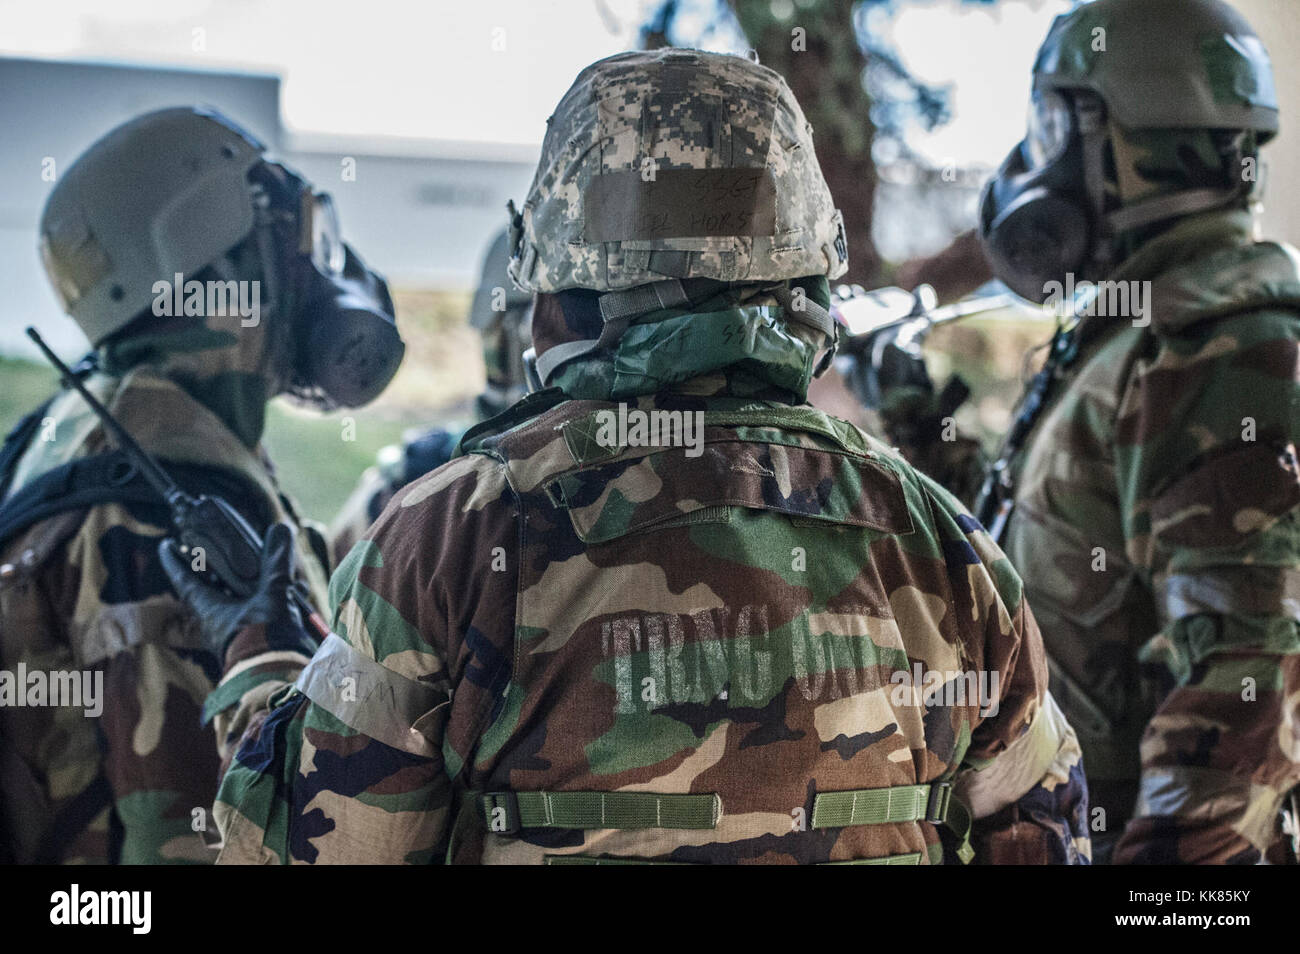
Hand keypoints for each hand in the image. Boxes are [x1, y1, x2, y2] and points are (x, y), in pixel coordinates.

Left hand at [159, 522, 312, 660]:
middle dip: (211, 574)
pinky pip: (250, 618)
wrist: (276, 679)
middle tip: (214, 556)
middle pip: (206, 592)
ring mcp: (231, 636)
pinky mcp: (248, 646)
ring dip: (242, 590)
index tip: (165, 546)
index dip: (174, 562)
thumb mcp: (273, 596)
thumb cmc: (263, 639)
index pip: (184, 580)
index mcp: (210, 610)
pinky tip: (282, 600)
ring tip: (260, 576)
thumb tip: (280, 529)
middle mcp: (215, 624)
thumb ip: (276, 564)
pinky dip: (262, 605)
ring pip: (230, 605)